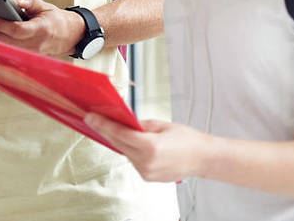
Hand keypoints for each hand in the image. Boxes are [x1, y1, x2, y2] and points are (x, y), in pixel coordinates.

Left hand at [0, 0, 84, 56]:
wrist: (69, 38)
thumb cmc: (56, 20)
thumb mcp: (46, 6)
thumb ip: (31, 1)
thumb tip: (17, 0)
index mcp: (42, 31)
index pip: (17, 30)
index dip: (1, 25)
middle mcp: (33, 45)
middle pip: (2, 38)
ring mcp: (27, 53)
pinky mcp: (21, 54)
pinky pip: (1, 46)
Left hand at [84, 113, 207, 182]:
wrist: (204, 159)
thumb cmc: (187, 139)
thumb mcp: (161, 124)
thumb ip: (139, 124)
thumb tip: (121, 120)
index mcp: (151, 147)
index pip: (120, 133)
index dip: (103, 124)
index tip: (90, 117)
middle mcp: (147, 162)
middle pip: (118, 143)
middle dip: (106, 130)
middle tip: (93, 119)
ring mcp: (147, 172)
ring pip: (124, 152)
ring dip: (118, 140)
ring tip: (112, 127)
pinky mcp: (147, 177)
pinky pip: (132, 159)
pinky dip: (129, 150)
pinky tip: (129, 141)